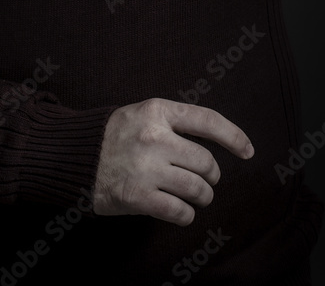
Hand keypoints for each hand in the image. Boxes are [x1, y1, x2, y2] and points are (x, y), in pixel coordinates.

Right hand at [92, 97, 253, 225]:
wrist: (76, 156)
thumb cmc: (114, 135)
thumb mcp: (142, 113)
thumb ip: (173, 122)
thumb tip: (216, 141)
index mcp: (157, 111)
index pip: (207, 121)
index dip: (234, 137)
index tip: (248, 151)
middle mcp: (154, 138)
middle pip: (206, 162)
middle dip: (212, 176)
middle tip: (205, 179)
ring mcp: (146, 168)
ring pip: (198, 189)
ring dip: (203, 197)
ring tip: (196, 196)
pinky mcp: (138, 197)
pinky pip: (180, 211)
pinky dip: (186, 214)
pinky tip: (181, 211)